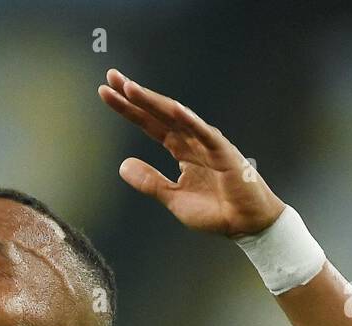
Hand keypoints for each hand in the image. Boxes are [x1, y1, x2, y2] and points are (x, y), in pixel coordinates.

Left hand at [98, 69, 284, 237]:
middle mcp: (192, 140)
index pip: (149, 124)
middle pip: (159, 113)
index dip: (128, 109)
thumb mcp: (173, 198)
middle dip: (135, 95)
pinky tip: (173, 108)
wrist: (245, 224)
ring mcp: (208, 143)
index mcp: (180, 149)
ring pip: (177, 117)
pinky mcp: (224, 152)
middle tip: (112, 76)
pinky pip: (205, 133)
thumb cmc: (215, 211)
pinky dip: (190, 121)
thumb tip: (122, 165)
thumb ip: (150, 181)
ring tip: (131, 88)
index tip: (106, 92)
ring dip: (154, 102)